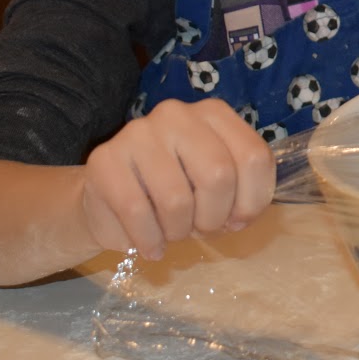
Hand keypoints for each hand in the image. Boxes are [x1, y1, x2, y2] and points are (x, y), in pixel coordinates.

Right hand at [80, 98, 274, 259]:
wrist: (110, 196)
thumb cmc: (175, 190)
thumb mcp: (217, 186)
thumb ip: (241, 193)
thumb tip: (240, 217)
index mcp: (214, 114)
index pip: (254, 157)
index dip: (253, 200)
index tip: (237, 219)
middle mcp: (177, 115)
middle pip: (218, 176)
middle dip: (214, 218)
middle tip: (201, 229)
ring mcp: (139, 133)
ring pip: (177, 199)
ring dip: (178, 232)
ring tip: (172, 233)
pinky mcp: (105, 159)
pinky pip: (136, 211)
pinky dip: (149, 240)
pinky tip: (151, 245)